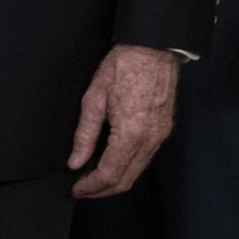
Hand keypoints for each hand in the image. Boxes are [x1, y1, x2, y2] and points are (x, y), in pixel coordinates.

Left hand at [68, 43, 176, 197]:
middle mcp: (150, 141)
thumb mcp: (94, 98)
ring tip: (92, 178)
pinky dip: (127, 167)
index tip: (75, 189)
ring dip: (115, 180)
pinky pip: (145, 158)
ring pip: (137, 171)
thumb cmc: (122, 67)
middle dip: (102, 190)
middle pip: (126, 180)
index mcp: (131, 134)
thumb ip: (84, 134)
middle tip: (82, 189)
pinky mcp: (164, 130)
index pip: (109, 174)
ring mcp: (160, 136)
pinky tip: (111, 161)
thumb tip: (75, 161)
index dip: (90, 186)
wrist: (153, 48)